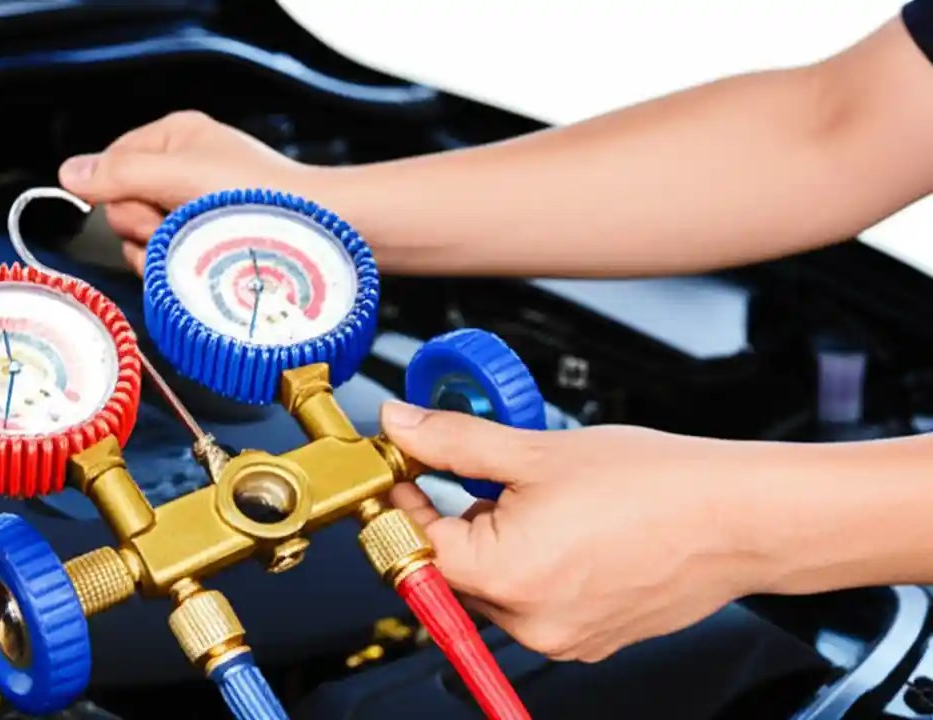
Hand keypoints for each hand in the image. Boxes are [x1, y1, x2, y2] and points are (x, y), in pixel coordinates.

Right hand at [58, 111, 310, 273]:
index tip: (141, 202)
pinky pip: (165, 261)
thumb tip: (69, 175)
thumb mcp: (179, 174)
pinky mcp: (205, 247)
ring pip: (141, 239)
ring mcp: (194, 212)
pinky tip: (200, 266)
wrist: (316, 234)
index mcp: (176, 138)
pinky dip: (175, 269)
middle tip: (178, 222)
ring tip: (198, 245)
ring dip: (161, 249)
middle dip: (144, 222)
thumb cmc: (261, 197)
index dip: (116, 190)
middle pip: (123, 205)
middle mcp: (183, 172)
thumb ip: (119, 174)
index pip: (112, 162)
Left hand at [380, 400, 778, 662]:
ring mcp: (562, 637)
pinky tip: (568, 531)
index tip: (407, 473)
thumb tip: (400, 424)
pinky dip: (534, 569)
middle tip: (483, 478)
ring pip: (494, 589)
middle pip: (453, 573)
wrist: (737, 517)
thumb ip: (453, 441)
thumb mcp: (534, 449)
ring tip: (542, 502)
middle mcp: (529, 622)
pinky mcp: (591, 640)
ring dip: (495, 546)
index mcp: (505, 576)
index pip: (416, 547)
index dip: (405, 504)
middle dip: (455, 522)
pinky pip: (535, 605)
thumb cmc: (654, 485)